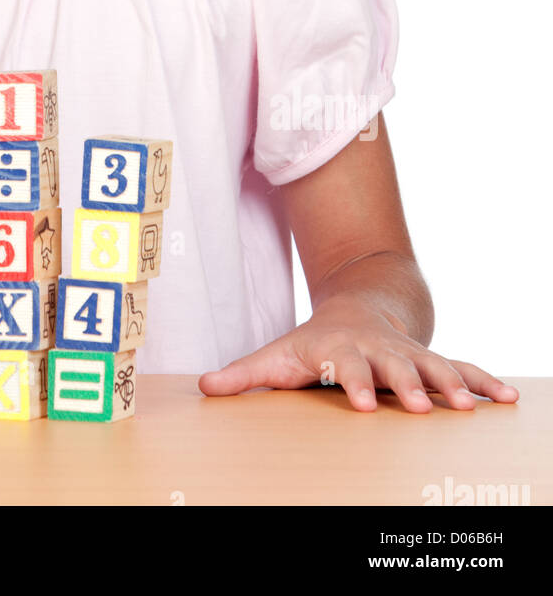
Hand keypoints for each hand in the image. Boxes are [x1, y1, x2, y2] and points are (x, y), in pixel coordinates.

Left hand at [198, 294, 519, 411]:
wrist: (358, 305)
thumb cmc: (314, 342)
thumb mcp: (278, 354)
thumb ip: (245, 375)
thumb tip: (204, 389)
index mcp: (342, 351)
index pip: (347, 368)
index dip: (354, 383)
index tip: (360, 402)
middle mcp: (379, 350)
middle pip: (394, 368)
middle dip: (407, 386)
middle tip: (421, 408)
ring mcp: (408, 354)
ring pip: (432, 367)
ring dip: (451, 385)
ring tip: (469, 407)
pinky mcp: (431, 359)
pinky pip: (462, 368)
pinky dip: (484, 382)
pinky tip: (508, 399)